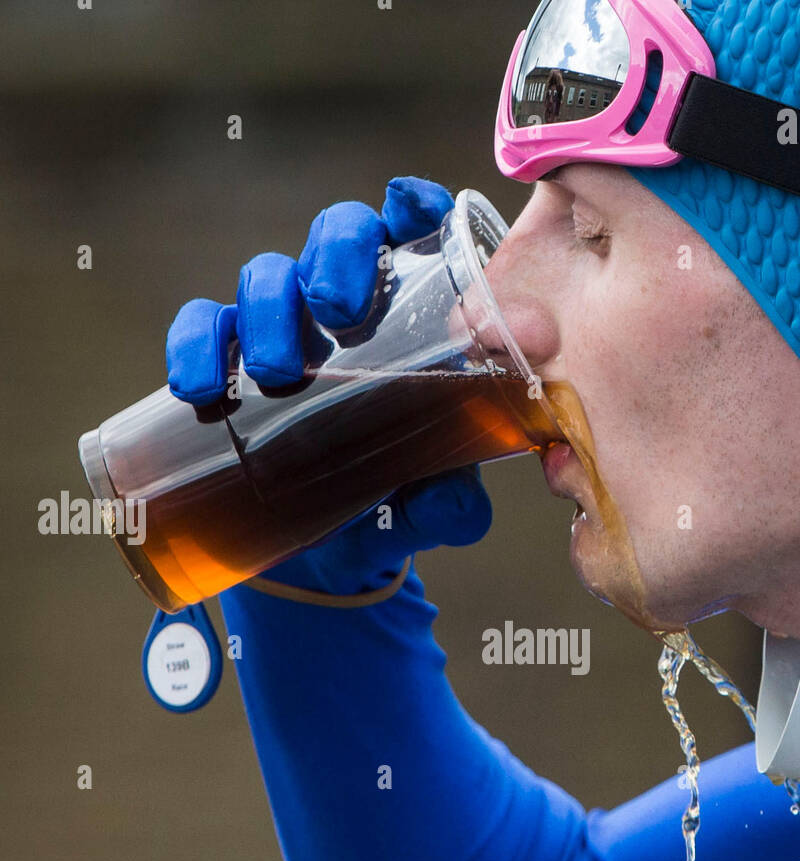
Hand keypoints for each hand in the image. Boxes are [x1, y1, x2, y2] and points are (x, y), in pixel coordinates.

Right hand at [164, 177, 491, 591]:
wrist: (331, 563)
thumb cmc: (396, 510)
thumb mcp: (433, 512)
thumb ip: (451, 507)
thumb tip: (451, 500)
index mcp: (414, 319)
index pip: (417, 238)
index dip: (413, 208)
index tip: (409, 208)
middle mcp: (348, 312)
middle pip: (339, 235)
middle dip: (335, 254)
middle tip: (338, 310)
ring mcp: (285, 333)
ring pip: (268, 275)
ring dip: (268, 306)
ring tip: (275, 368)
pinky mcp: (229, 368)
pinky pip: (203, 327)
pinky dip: (197, 343)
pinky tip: (199, 385)